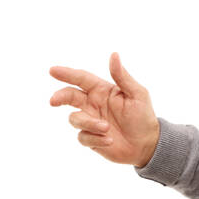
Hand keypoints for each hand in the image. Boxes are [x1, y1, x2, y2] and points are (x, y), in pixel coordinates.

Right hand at [48, 52, 160, 167]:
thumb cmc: (143, 117)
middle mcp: (93, 104)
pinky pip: (83, 137)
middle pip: (70, 96)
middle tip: (53, 101)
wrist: (146, 144)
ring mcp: (90, 121)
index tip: (52, 71)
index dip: (67, 74)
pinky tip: (110, 141)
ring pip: (75, 119)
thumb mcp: (137, 94)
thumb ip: (122, 76)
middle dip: (60, 97)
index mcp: (102, 90)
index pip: (81, 79)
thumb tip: (114, 55)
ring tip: (107, 128)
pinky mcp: (91, 138)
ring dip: (90, 123)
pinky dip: (96, 139)